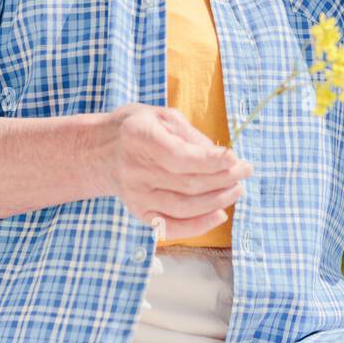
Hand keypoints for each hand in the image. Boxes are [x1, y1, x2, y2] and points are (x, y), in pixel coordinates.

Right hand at [95, 104, 252, 239]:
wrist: (98, 152)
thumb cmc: (136, 128)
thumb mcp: (161, 116)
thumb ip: (190, 135)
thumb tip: (221, 157)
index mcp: (139, 138)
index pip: (180, 157)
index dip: (210, 161)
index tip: (235, 158)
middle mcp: (135, 171)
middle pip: (188, 183)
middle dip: (223, 179)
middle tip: (245, 170)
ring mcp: (136, 196)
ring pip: (185, 207)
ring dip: (218, 200)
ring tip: (237, 189)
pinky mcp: (139, 212)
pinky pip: (172, 226)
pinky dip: (199, 225)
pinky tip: (219, 214)